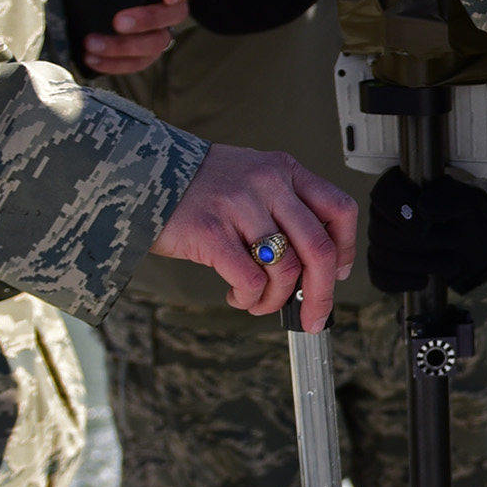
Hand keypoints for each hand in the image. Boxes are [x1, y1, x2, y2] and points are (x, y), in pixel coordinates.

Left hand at [58, 0, 194, 73]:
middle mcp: (157, 3)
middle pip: (173, 17)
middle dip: (147, 21)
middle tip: (118, 21)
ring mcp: (146, 30)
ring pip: (155, 45)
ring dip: (125, 48)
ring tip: (92, 44)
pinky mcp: (131, 52)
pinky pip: (136, 65)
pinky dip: (115, 65)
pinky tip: (92, 58)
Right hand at [151, 144, 356, 330]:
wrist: (140, 174)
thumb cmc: (196, 186)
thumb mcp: (249, 179)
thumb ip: (281, 209)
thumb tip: (309, 269)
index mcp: (283, 170)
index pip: (338, 209)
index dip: (346, 249)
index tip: (339, 273)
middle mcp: (268, 183)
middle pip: (319, 248)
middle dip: (322, 294)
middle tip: (315, 317)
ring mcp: (239, 205)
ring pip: (286, 270)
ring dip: (276, 300)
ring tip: (258, 302)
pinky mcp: (211, 231)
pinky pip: (251, 280)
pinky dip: (250, 298)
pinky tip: (238, 295)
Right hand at [367, 167, 486, 295]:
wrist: (471, 238)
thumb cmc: (464, 212)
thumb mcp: (466, 200)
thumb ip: (449, 198)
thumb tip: (424, 206)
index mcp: (397, 185)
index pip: (383, 194)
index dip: (402, 212)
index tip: (427, 226)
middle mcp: (381, 211)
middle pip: (383, 232)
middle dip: (422, 244)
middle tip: (454, 242)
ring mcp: (379, 239)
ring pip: (383, 256)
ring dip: (421, 264)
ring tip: (452, 263)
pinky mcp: (383, 265)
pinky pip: (380, 277)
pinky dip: (402, 282)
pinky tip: (424, 280)